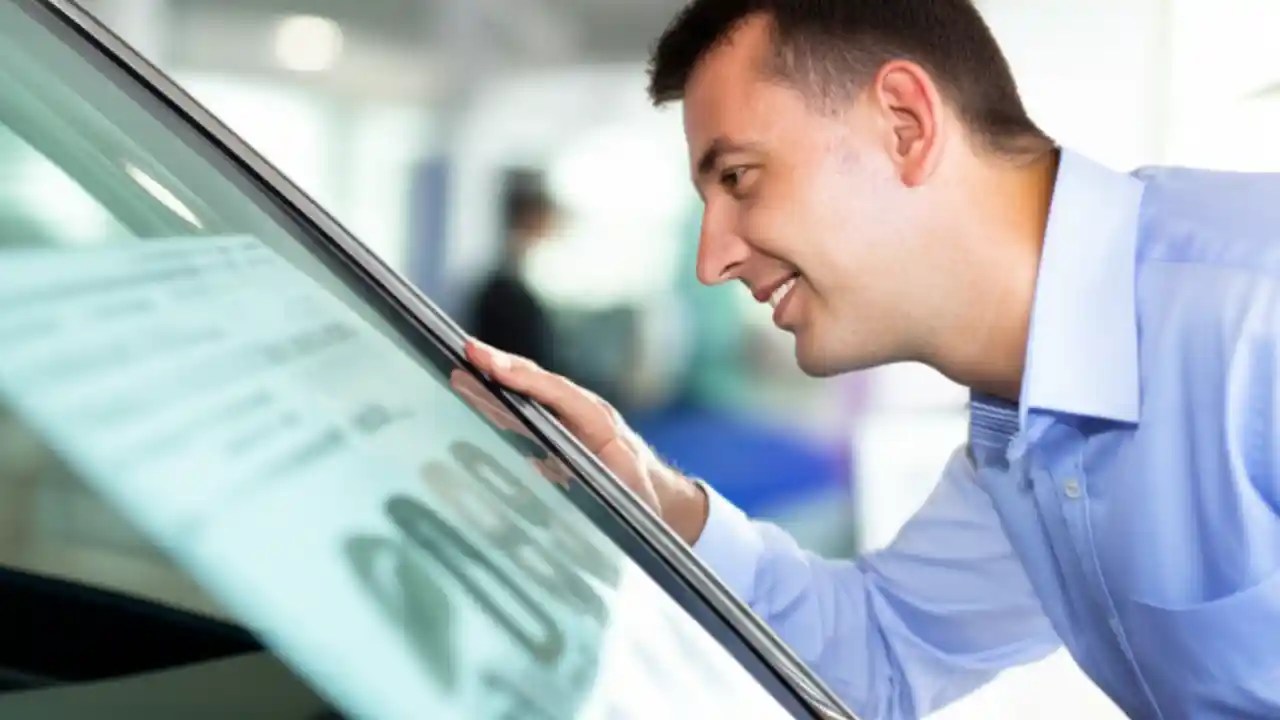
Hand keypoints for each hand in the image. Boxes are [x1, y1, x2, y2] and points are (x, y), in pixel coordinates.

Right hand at [462, 339, 708, 544]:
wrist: (654, 494)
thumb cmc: (643, 495)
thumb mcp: (632, 494)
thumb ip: (613, 487)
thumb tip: (584, 486)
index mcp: (600, 423)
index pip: (559, 393)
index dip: (527, 379)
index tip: (494, 366)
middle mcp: (582, 412)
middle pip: (539, 382)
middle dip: (503, 365)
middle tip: (467, 350)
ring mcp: (568, 417)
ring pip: (528, 391)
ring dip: (495, 377)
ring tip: (460, 363)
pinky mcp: (557, 429)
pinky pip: (524, 407)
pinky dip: (499, 397)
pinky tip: (472, 393)